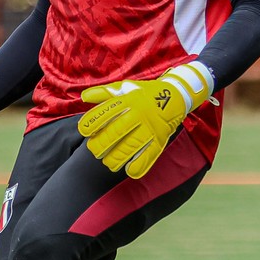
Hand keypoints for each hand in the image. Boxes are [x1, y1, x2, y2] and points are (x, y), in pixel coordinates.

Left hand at [76, 61, 213, 179]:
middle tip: (94, 150)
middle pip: (116, 131)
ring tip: (108, 163)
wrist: (176, 95)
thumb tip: (83, 96)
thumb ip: (103, 93)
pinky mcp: (160, 139)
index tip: (84, 131)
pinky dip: (139, 165)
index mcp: (128, 101)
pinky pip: (149, 154)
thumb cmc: (144, 94)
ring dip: (117, 157)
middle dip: (102, 144)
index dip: (93, 122)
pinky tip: (129, 170)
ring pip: (131, 146)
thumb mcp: (124, 89)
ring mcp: (150, 128)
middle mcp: (138, 114)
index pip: (106, 112)